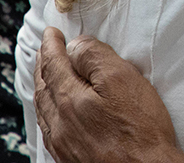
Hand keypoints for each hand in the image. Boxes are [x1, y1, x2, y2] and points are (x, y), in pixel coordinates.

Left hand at [35, 27, 183, 162]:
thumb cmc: (140, 128)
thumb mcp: (122, 79)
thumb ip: (95, 58)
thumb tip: (74, 46)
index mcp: (69, 99)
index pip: (54, 64)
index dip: (52, 45)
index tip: (51, 33)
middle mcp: (59, 123)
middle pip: (44, 86)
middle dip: (44, 64)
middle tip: (46, 49)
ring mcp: (63, 144)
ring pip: (44, 109)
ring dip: (43, 86)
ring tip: (45, 74)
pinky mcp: (71, 158)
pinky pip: (48, 128)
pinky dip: (47, 110)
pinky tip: (54, 110)